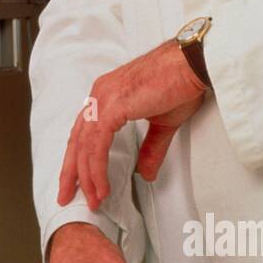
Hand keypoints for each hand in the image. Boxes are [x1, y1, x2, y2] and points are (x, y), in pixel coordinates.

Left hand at [57, 40, 206, 210]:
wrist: (192, 64)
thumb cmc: (181, 82)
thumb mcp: (163, 123)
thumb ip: (150, 148)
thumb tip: (145, 172)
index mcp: (106, 95)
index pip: (84, 132)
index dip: (78, 158)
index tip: (77, 180)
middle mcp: (100, 95)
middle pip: (77, 140)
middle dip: (72, 172)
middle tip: (69, 196)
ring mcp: (104, 99)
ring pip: (84, 145)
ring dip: (87, 176)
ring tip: (94, 198)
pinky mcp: (113, 106)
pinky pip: (97, 144)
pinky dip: (97, 167)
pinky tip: (101, 184)